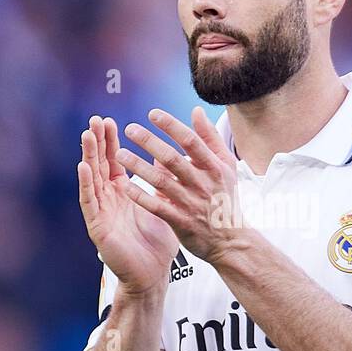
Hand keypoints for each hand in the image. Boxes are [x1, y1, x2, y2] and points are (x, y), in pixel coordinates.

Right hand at [77, 115, 178, 292]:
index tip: (109, 120)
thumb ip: (160, 179)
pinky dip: (86, 184)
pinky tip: (83, 168)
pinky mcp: (98, 226)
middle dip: (97, 143)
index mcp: (123, 193)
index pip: (114, 161)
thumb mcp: (161, 203)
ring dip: (88, 157)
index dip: (110, 142)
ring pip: (91, 179)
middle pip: (100, 165)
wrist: (153, 274)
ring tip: (86, 135)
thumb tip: (166, 153)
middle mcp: (109, 199)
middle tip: (95, 120)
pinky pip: (89, 202)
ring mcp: (101, 212)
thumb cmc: (157, 242)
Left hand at [116, 107, 245, 265]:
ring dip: (139, 167)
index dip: (171, 125)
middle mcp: (202, 184)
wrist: (231, 239)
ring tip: (120, 154)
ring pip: (161, 182)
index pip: (190, 141)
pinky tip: (125, 186)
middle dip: (149, 142)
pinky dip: (141, 196)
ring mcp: (191, 204)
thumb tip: (196, 111)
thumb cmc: (225, 197)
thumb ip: (210, 138)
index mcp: (214, 167)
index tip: (152, 114)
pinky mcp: (181, 222)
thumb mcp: (226, 166)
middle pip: (172, 159)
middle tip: (129, 129)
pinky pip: (157, 207)